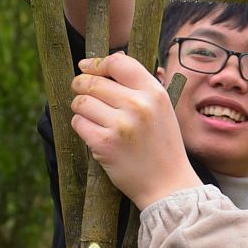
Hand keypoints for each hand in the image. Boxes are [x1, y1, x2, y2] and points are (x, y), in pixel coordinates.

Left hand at [71, 54, 200, 209]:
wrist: (168, 184)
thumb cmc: (163, 146)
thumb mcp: (162, 109)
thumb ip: (139, 87)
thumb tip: (106, 65)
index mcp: (154, 92)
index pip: (118, 62)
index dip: (97, 63)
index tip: (86, 67)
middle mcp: (138, 105)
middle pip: (93, 82)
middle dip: (81, 85)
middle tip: (82, 92)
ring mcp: (121, 125)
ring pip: (82, 102)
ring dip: (81, 109)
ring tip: (93, 118)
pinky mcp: (104, 143)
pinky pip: (78, 123)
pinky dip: (82, 127)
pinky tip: (94, 134)